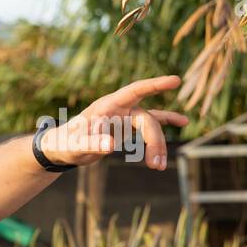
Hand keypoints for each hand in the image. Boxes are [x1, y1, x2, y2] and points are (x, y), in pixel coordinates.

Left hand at [40, 74, 188, 170]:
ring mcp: (124, 116)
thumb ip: (91, 144)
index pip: (134, 91)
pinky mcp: (127, 126)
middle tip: (155, 165)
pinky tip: (183, 121)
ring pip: (150, 126)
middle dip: (154, 140)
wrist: (62, 148)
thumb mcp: (75, 147)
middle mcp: (118, 108)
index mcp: (106, 107)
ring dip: (157, 144)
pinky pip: (151, 124)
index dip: (154, 85)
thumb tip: (111, 144)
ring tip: (159, 166)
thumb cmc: (65, 144)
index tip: (174, 80)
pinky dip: (166, 123)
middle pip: (146, 119)